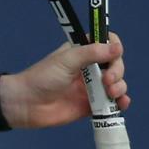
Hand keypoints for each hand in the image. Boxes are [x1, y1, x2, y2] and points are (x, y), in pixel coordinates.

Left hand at [0, 34, 127, 129]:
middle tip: (107, 80)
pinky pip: (112, 103)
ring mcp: (92, 88)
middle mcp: (90, 68)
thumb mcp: (67, 60)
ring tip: (110, 93)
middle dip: (117, 71)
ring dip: (120, 86)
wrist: (27, 105)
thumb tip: (117, 47)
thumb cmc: (43, 77)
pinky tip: (121, 103)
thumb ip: (92, 53)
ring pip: (117, 83)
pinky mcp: (92, 106)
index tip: (113, 54)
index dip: (114, 46)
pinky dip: (121, 102)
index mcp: (83, 52)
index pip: (106, 43)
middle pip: (115, 64)